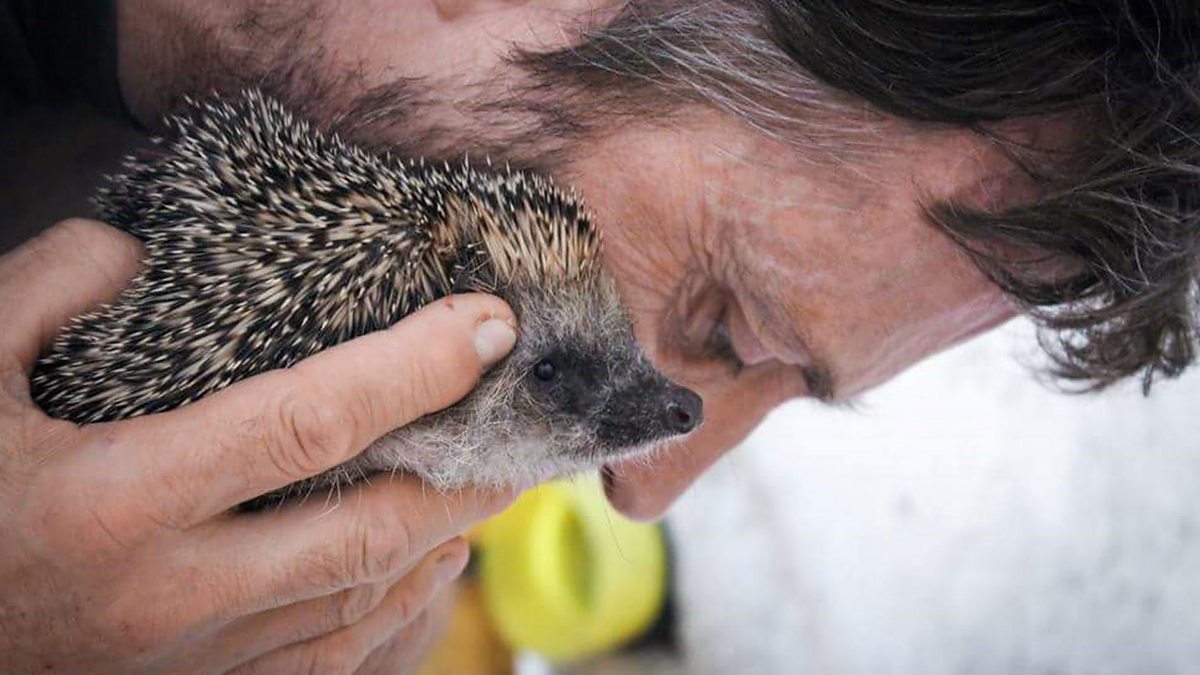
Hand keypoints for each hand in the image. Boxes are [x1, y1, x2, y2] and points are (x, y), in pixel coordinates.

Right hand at [0, 219, 516, 673]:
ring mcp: (193, 658)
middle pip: (372, 527)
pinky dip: (396, 609)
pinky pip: (331, 658)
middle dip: (467, 471)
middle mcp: (173, 590)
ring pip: (363, 599)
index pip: (311, 419)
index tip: (489, 327)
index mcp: (120, 496)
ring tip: (492, 481)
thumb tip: (138, 251)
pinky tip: (426, 565)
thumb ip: (47, 290)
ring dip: (443, 538)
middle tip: (525, 418)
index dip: (416, 367)